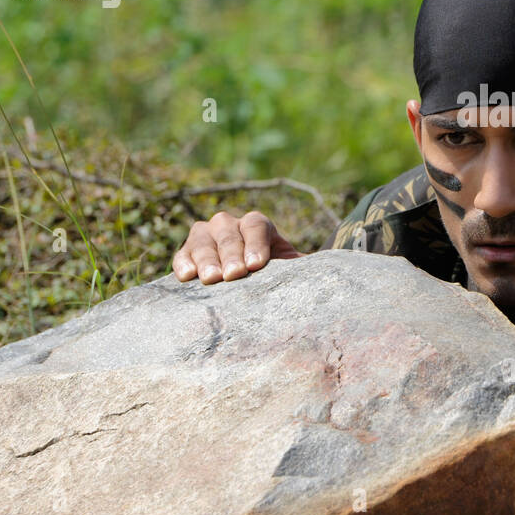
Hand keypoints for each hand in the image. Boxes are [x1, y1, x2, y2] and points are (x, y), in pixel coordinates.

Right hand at [172, 210, 302, 283]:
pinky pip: (182, 254)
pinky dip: (183, 263)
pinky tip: (187, 276)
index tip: (257, 265)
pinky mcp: (188, 254)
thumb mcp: (293, 269)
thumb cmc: (276, 278)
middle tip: (235, 275)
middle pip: (228, 232)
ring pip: (203, 239)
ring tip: (212, 279)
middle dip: (231, 253)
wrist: (252, 289)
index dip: (256, 243)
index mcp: (258, 224)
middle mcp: (230, 224)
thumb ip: (305, 266)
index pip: (256, 225)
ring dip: (207, 259)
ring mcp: (206, 236)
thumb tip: (332, 268)